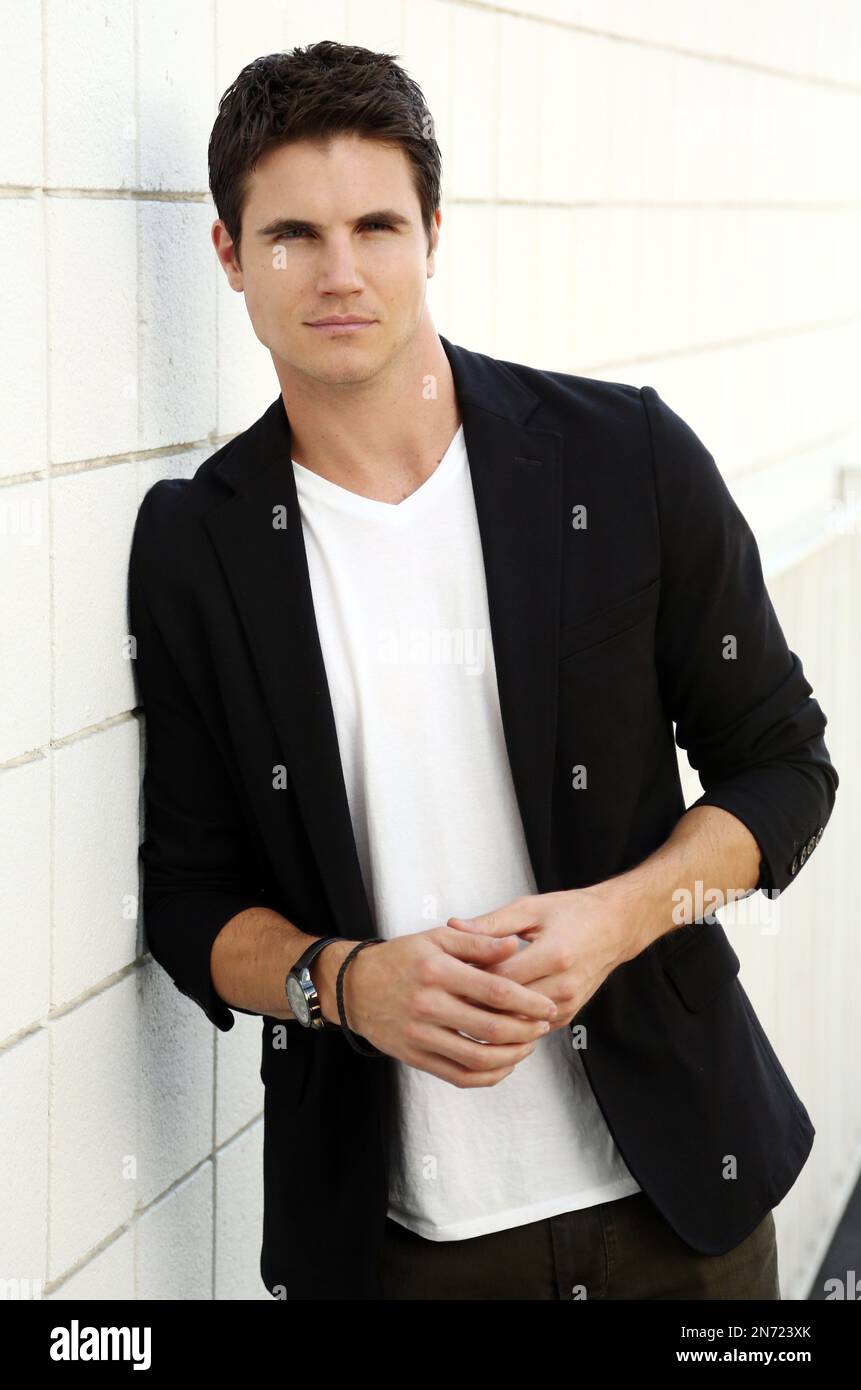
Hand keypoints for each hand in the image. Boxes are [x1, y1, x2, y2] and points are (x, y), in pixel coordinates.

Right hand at [332, 925, 558, 1086]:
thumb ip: (477, 942)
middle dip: (526, 1030)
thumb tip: (515, 945)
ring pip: (478, 1058)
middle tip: (543, 1026)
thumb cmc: (400, 959)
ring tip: (527, 1046)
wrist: (353, 987)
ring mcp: (420, 1035)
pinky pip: (459, 1076)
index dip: (527, 1001)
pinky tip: (503, 1065)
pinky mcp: (415, 1057)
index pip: (494, 990)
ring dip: (511, 1056)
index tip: (547, 1005)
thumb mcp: (436, 939)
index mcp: (438, 971)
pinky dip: (487, 1076)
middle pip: (491, 1028)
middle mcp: (428, 1005)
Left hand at [448, 887, 636, 1032]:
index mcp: (553, 955)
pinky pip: (529, 1028)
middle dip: (473, 1002)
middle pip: (506, 1006)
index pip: (500, 978)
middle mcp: (562, 985)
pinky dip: (507, 1023)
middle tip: (443, 995)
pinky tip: (484, 1014)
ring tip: (458, 1006)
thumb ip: (490, 923)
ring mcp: (567, 1005)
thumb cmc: (572, 912)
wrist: (615, 927)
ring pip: (515, 1023)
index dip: (468, 977)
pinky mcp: (567, 1016)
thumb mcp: (530, 908)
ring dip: (488, 1016)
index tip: (443, 974)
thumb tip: (452, 926)